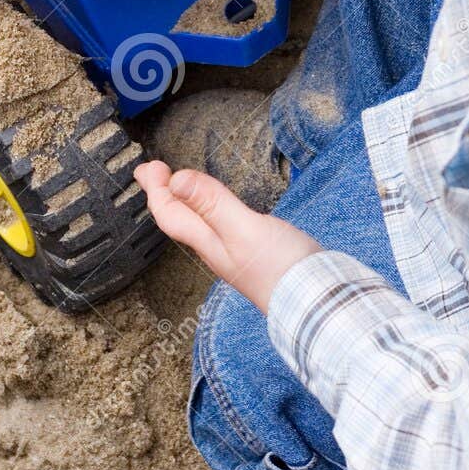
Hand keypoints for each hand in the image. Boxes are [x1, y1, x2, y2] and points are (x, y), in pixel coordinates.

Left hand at [134, 161, 318, 312]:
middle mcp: (217, 249)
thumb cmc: (283, 270)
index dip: (156, 189)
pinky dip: (209, 211)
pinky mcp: (255, 252)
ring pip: (198, 224)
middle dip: (164, 194)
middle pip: (181, 219)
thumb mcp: (244, 229)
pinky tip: (218, 209)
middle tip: (151, 172)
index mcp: (209, 243)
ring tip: (177, 187)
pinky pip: (219, 227)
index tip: (149, 166)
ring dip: (185, 202)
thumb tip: (176, 180)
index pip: (171, 214)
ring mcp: (236, 252)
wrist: (319, 303)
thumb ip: (212, 204)